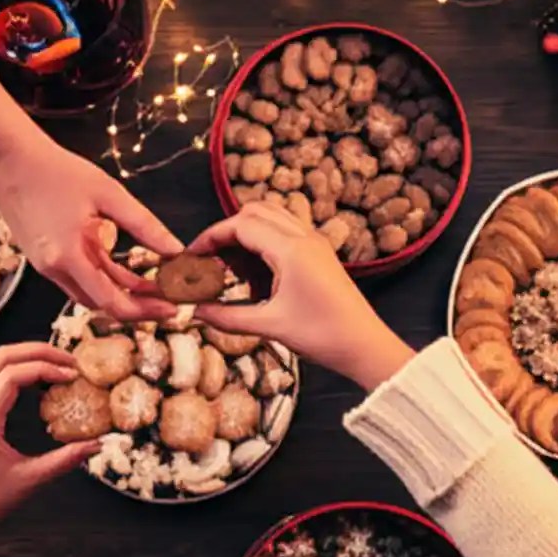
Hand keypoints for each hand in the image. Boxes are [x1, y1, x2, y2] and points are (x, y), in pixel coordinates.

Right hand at [0, 142, 182, 320]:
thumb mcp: (109, 194)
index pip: (112, 303)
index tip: (171, 308)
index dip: (145, 311)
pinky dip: (102, 278)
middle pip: (101, 304)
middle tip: (167, 299)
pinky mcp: (43, 257)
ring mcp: (46, 265)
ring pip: (89, 293)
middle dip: (136, 305)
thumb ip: (144, 225)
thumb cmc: (56, 170)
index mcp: (69, 256)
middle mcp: (54, 269)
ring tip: (152, 284)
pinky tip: (124, 269)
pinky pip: (77, 277)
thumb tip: (175, 249)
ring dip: (119, 292)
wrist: (8, 159)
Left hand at [0, 343, 98, 532]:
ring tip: (61, 367)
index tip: (73, 376)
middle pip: (2, 356)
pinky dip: (21, 370)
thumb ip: (65, 460)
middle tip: (71, 361)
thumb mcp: (29, 480)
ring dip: (30, 357)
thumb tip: (97, 444)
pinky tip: (43, 382)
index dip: (46, 367)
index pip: (12, 375)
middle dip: (39, 351)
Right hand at [188, 204, 414, 389]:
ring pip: (272, 217)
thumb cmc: (322, 335)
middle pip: (255, 211)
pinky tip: (257, 274)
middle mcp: (304, 237)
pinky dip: (265, 241)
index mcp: (290, 249)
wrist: (365, 345)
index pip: (241, 225)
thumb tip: (195, 311)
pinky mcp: (320, 253)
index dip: (211, 236)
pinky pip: (286, 231)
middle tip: (209, 258)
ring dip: (247, 232)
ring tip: (231, 266)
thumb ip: (227, 317)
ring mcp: (314, 242)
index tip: (192, 255)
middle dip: (227, 230)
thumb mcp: (270, 326)